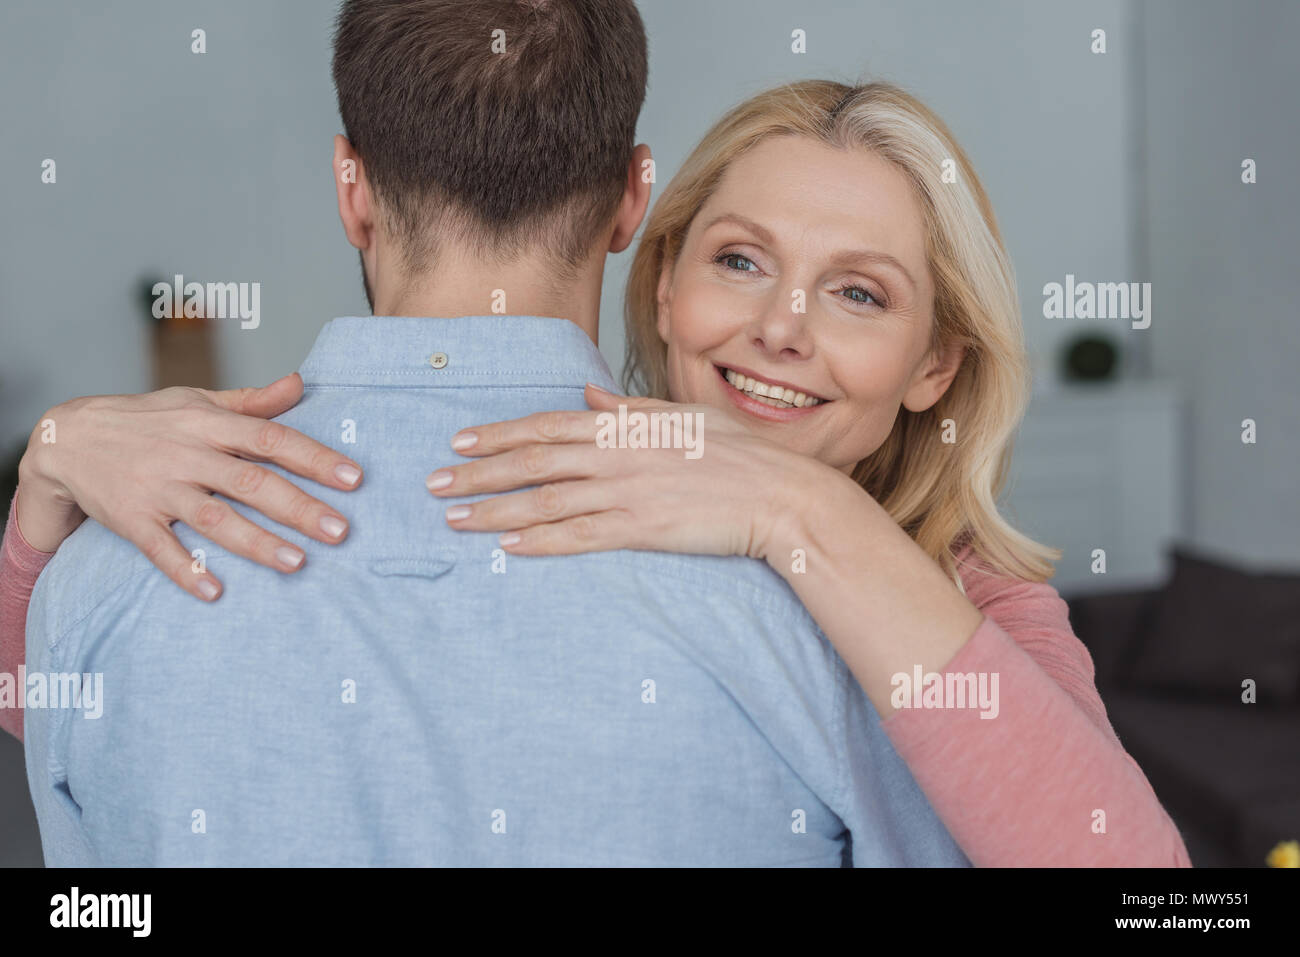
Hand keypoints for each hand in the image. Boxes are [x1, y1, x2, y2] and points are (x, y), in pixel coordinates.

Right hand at [16, 374, 361, 599]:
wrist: (65, 438)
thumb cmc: (146, 420)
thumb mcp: (196, 401)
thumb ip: (252, 401)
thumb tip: (301, 383)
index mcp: (209, 424)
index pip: (270, 439)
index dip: (313, 458)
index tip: (354, 478)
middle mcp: (187, 456)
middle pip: (251, 483)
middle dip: (299, 508)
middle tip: (341, 531)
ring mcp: (159, 489)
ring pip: (214, 519)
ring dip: (256, 543)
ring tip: (298, 563)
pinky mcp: (132, 520)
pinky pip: (161, 550)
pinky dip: (187, 571)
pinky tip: (216, 592)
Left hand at [426, 384, 820, 560]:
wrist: (778, 494)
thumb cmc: (738, 454)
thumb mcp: (682, 416)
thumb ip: (630, 408)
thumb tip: (590, 394)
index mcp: (625, 425)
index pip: (546, 425)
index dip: (497, 434)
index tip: (458, 442)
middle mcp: (617, 456)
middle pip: (532, 462)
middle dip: (476, 474)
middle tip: (434, 485)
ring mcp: (628, 494)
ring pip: (545, 501)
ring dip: (494, 510)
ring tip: (454, 519)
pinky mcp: (642, 531)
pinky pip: (580, 537)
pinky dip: (541, 542)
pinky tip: (508, 548)